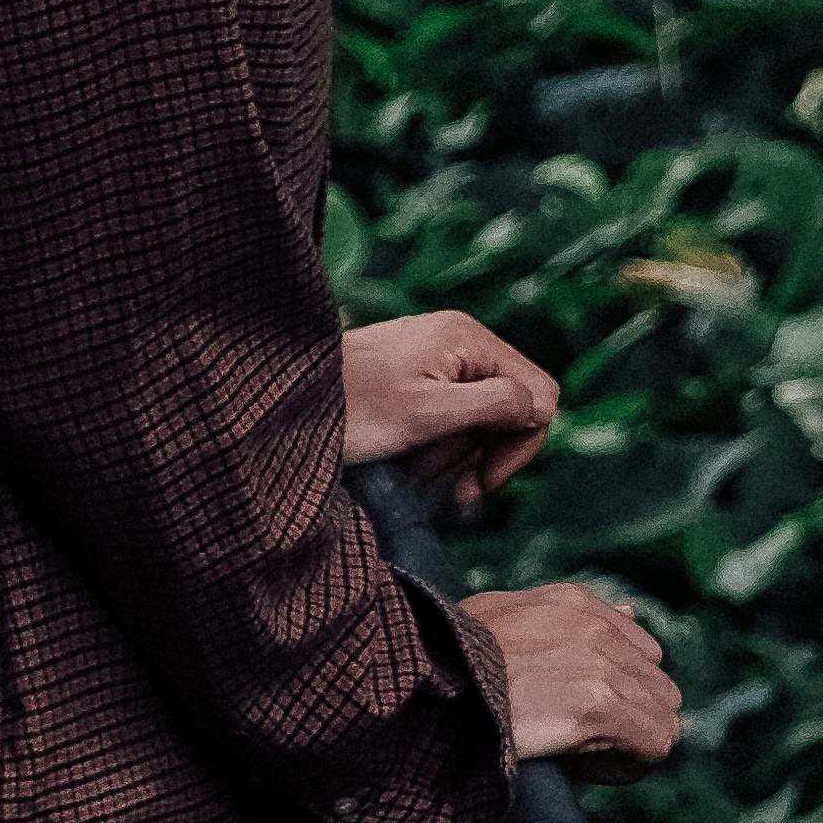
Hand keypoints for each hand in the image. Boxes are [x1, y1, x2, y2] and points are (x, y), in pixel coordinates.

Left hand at [343, 305, 556, 517]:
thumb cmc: (350, 409)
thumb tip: (541, 408)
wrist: (281, 403)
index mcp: (469, 339)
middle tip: (441, 485)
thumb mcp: (428, 413)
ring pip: (477, 416)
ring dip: (451, 453)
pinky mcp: (413, 372)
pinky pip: (447, 413)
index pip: (538, 395)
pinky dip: (432, 443)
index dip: (520, 446)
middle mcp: (458, 337)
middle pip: (509, 406)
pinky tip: (404, 460)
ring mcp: (435, 353)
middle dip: (478, 452)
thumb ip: (494, 406)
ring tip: (409, 469)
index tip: (482, 485)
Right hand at [465, 580, 682, 769]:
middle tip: (586, 742)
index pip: (640, 650)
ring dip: (632, 742)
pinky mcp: (599, 707)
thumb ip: (565, 616)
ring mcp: (602, 667)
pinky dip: (631, 763)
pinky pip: (654, 743)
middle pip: (656, 684)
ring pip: (662, 715)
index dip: (618, 689)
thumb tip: (628, 615)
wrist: (423, 682)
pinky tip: (590, 768)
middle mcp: (597, 629)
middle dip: (630, 716)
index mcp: (575, 605)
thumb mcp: (502, 613)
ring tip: (586, 758)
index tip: (582, 714)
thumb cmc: (444, 658)